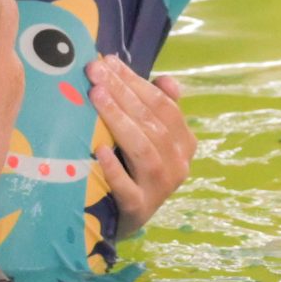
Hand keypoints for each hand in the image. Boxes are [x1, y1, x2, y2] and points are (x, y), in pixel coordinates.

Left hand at [89, 55, 196, 235]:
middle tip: (95, 71)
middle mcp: (178, 163)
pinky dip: (114, 168)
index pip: (163, 105)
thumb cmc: (139, 169)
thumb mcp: (154, 138)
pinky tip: (98, 149)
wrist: (128, 220)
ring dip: (119, 120)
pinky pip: (127, 187)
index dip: (137, 82)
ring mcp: (160, 188)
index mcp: (185, 142)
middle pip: (152, 123)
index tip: (109, 62)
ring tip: (96, 96)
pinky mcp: (138, 208)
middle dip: (123, 93)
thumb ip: (161, 108)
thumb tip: (166, 81)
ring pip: (143, 149)